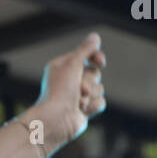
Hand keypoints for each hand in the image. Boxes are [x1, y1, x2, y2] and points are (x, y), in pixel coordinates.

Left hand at [31, 32, 106, 148]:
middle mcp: (70, 80)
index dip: (96, 57)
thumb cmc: (59, 91)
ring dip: (90, 95)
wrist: (56, 120)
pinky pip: (100, 102)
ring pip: (99, 88)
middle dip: (89, 81)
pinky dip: (92, 106)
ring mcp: (77, 95)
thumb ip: (85, 50)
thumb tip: (95, 37)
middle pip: (95, 73)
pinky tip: (81, 111)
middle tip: (79, 89)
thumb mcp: (72, 64)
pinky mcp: (84, 109)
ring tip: (78, 102)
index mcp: (63, 67)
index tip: (100, 61)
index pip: (86, 56)